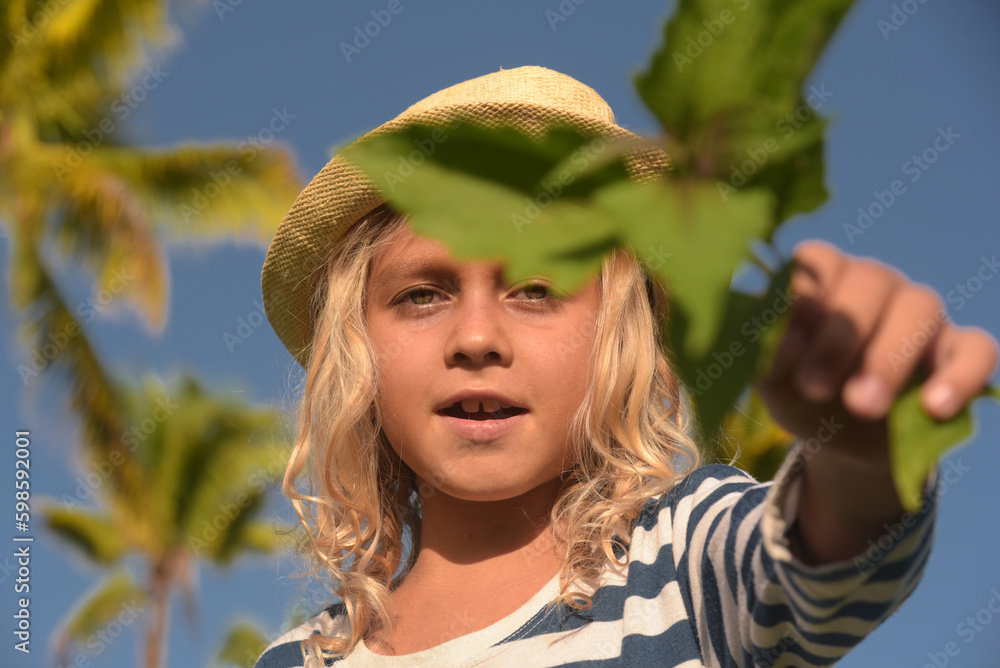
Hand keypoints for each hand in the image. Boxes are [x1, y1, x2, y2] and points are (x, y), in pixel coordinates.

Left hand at [754, 240, 997, 564]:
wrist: (840, 440)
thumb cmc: (800, 392)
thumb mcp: (773, 380)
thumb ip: (765, 356)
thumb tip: (766, 340)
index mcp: (823, 279)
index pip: (816, 262)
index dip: (802, 299)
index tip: (786, 346)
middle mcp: (874, 284)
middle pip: (869, 282)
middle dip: (839, 339)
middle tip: (815, 388)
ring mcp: (921, 313)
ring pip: (921, 308)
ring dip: (889, 358)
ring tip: (863, 407)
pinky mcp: (959, 350)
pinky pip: (978, 348)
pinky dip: (960, 376)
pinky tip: (934, 408)